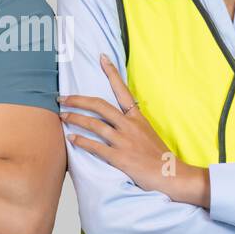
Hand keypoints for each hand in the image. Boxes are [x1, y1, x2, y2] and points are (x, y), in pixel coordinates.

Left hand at [60, 53, 207, 205]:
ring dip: (75, 119)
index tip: (102, 58)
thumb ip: (133, 124)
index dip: (112, 73)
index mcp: (137, 117)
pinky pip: (95, 146)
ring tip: (62, 117)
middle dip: (78, 100)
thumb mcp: (148, 133)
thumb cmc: (159, 157)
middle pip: (99, 105)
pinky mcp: (119, 157)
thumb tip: (117, 120)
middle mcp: (129, 125)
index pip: (123, 90)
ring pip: (94, 124)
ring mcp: (124, 141)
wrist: (172, 175)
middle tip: (62, 98)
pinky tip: (71, 138)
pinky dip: (81, 141)